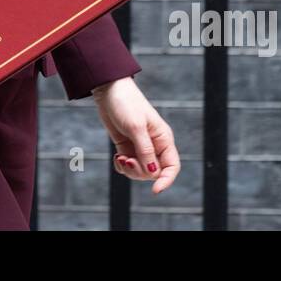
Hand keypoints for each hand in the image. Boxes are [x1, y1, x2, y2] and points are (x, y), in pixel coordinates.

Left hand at [91, 78, 178, 193]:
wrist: (108, 90)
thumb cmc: (126, 104)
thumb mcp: (136, 127)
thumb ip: (145, 150)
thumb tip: (153, 171)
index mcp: (163, 139)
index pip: (172, 166)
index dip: (167, 180)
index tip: (155, 190)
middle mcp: (154, 145)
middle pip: (154, 172)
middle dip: (140, 171)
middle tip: (127, 160)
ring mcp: (140, 146)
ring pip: (141, 171)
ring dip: (130, 170)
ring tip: (120, 158)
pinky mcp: (127, 146)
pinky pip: (128, 166)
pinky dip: (122, 166)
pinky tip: (116, 157)